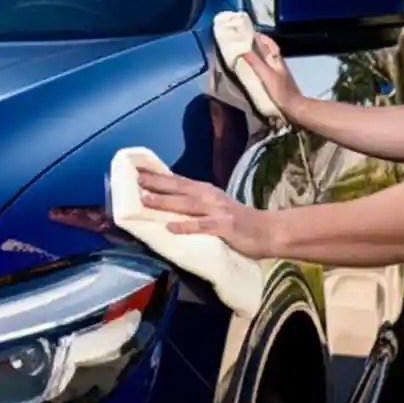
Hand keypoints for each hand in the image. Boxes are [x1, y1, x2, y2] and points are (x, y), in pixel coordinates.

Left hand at [137, 170, 280, 258]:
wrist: (268, 231)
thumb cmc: (239, 222)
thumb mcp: (215, 208)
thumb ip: (195, 205)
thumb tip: (168, 204)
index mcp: (206, 191)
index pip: (178, 180)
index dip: (157, 176)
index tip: (137, 171)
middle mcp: (210, 197)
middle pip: (179, 188)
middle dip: (156, 184)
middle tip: (135, 180)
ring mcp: (217, 211)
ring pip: (187, 205)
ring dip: (165, 201)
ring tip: (145, 200)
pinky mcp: (225, 227)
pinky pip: (202, 226)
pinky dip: (186, 226)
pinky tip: (171, 227)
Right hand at [242, 34, 303, 117]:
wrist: (294, 108)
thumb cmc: (281, 92)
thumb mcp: (267, 76)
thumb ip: (256, 64)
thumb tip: (244, 51)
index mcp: (278, 62)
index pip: (271, 45)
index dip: (263, 38)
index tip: (252, 32)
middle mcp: (279, 66)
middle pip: (270, 51)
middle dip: (260, 45)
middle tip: (247, 42)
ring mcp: (280, 75)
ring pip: (269, 60)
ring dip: (260, 55)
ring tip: (248, 54)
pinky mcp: (278, 83)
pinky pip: (268, 70)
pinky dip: (260, 66)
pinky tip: (255, 70)